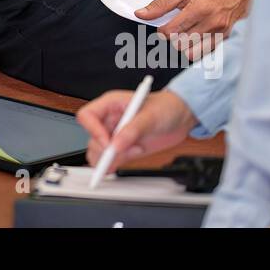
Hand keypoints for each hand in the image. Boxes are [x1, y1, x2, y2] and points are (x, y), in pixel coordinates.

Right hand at [77, 89, 196, 173]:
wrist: (182, 117)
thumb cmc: (166, 107)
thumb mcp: (151, 116)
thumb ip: (132, 129)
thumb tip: (116, 145)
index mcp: (110, 104)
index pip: (88, 116)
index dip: (94, 130)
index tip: (109, 142)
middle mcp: (109, 120)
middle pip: (92, 138)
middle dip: (106, 149)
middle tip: (123, 153)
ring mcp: (115, 135)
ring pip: (97, 152)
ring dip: (112, 159)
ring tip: (133, 152)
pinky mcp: (123, 149)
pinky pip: (109, 161)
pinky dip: (113, 166)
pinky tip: (120, 164)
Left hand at [136, 0, 252, 60]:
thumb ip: (160, 4)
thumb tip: (141, 14)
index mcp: (198, 9)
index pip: (172, 31)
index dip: (162, 32)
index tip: (162, 28)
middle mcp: (211, 23)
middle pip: (181, 44)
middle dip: (172, 39)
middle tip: (172, 31)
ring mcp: (218, 33)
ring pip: (191, 52)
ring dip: (182, 46)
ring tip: (182, 36)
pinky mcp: (223, 39)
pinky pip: (203, 53)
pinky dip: (194, 50)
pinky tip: (193, 41)